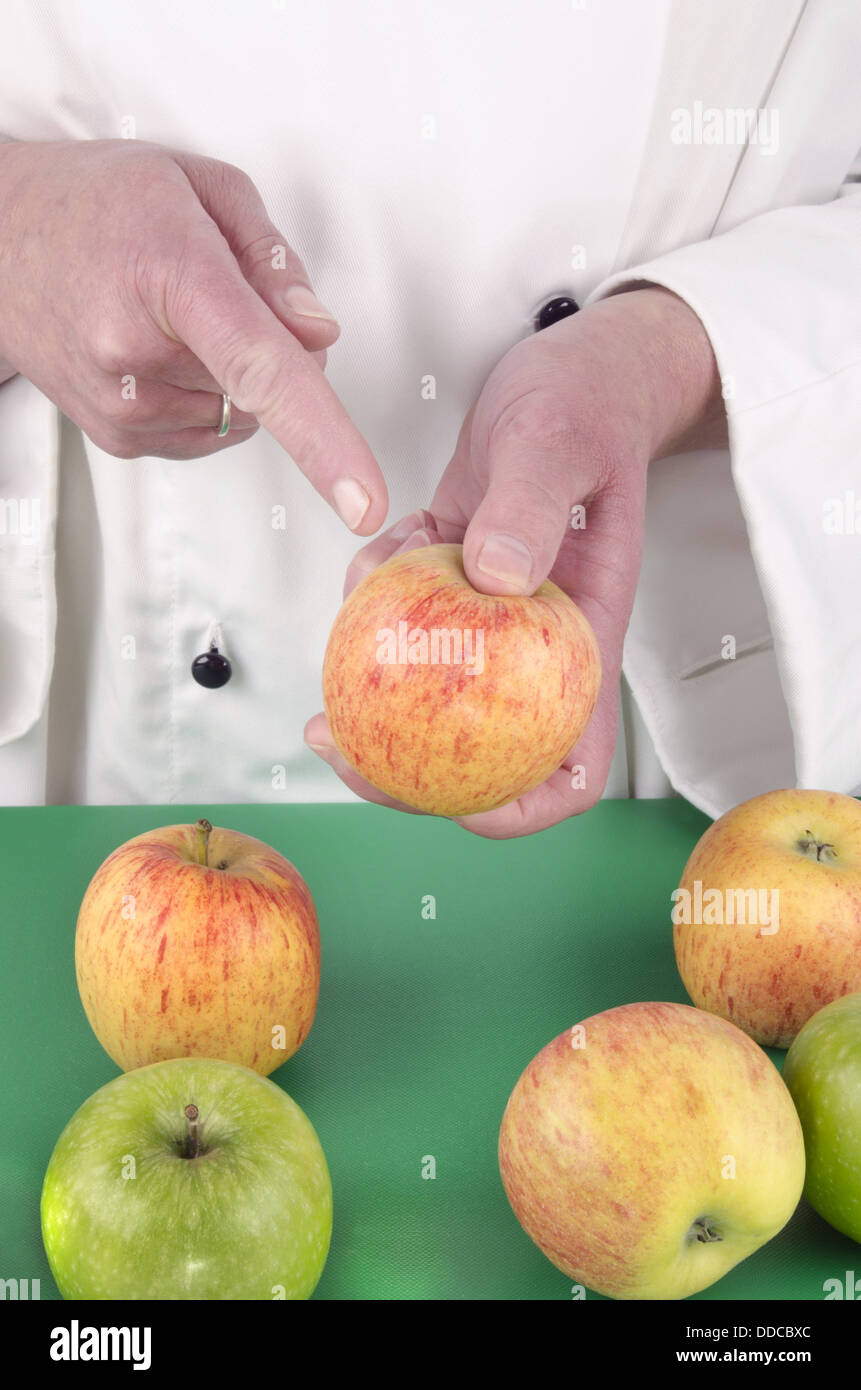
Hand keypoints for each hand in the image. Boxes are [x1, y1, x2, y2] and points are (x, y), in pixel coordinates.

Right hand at [0, 139, 385, 531]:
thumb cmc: (97, 202)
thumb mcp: (199, 185)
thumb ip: (274, 261)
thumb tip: (319, 336)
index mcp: (170, 276)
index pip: (263, 369)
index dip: (325, 440)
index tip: (364, 500)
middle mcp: (138, 354)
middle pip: (267, 383)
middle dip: (270, 341)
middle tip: (207, 286)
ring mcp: (125, 407)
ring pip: (243, 413)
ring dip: (233, 372)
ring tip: (167, 311)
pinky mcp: (121, 439)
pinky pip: (211, 431)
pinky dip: (208, 395)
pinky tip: (160, 349)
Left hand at [306, 287, 726, 833]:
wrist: (573, 370)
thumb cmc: (587, 404)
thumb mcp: (559, 444)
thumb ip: (531, 506)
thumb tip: (496, 580)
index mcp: (582, 636)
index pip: (575, 759)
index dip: (527, 807)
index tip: (462, 811)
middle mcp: (535, 641)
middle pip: (480, 747)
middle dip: (403, 768)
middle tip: (331, 740)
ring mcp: (491, 617)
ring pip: (429, 689)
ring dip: (372, 675)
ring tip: (349, 614)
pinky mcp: (453, 580)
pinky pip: (403, 615)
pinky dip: (373, 593)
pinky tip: (379, 548)